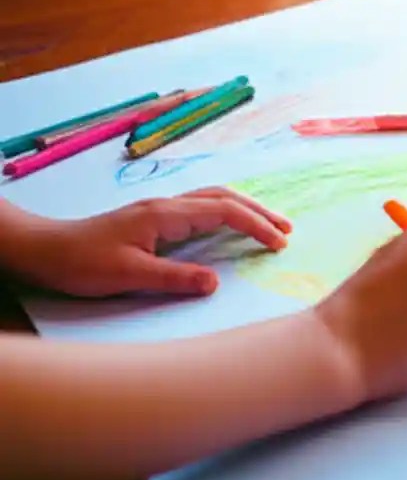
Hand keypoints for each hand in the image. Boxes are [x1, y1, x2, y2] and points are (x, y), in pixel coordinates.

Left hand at [8, 187, 291, 297]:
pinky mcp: (153, 219)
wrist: (44, 250)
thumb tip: (216, 282)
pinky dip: (226, 213)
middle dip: (260, 211)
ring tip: (269, 225)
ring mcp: (159, 210)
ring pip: (213, 198)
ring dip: (245, 209)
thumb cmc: (81, 263)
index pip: (224, 211)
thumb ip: (175, 278)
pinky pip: (201, 208)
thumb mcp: (128, 275)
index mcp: (165, 214)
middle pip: (225, 197)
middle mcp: (166, 205)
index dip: (256, 225)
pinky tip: (230, 225)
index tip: (279, 244)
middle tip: (288, 230)